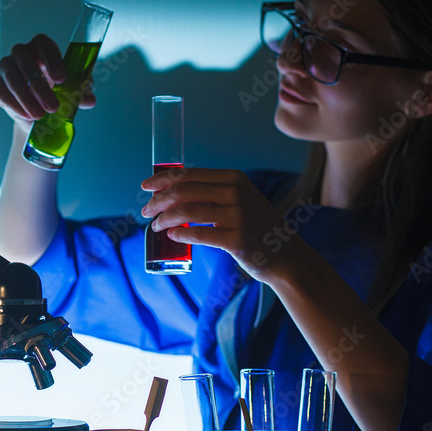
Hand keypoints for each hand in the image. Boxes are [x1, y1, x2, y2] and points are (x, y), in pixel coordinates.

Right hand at [0, 34, 95, 124]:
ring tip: (40, 116)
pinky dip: (14, 105)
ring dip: (26, 97)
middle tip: (53, 107)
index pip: (44, 46)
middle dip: (39, 86)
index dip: (52, 60)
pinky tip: (27, 115)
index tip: (62, 79)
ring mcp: (7, 67)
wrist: (39, 113)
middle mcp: (22, 53)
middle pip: (25, 60)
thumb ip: (81, 92)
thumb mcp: (72, 92)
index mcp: (42, 48)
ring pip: (11, 76)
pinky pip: (1, 91)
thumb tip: (89, 99)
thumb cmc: (57, 93)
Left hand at [141, 167, 308, 280]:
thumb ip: (213, 194)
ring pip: (186, 211)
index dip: (163, 180)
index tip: (145, 187)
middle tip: (145, 211)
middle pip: (183, 191)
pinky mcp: (236, 238)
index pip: (189, 175)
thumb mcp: (240, 200)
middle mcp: (236, 192)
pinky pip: (197, 234)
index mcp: (234, 178)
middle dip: (158, 201)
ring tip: (155, 226)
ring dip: (164, 219)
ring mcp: (237, 215)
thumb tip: (172, 195)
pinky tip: (171, 236)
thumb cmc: (257, 228)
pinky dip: (179, 234)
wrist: (287, 255)